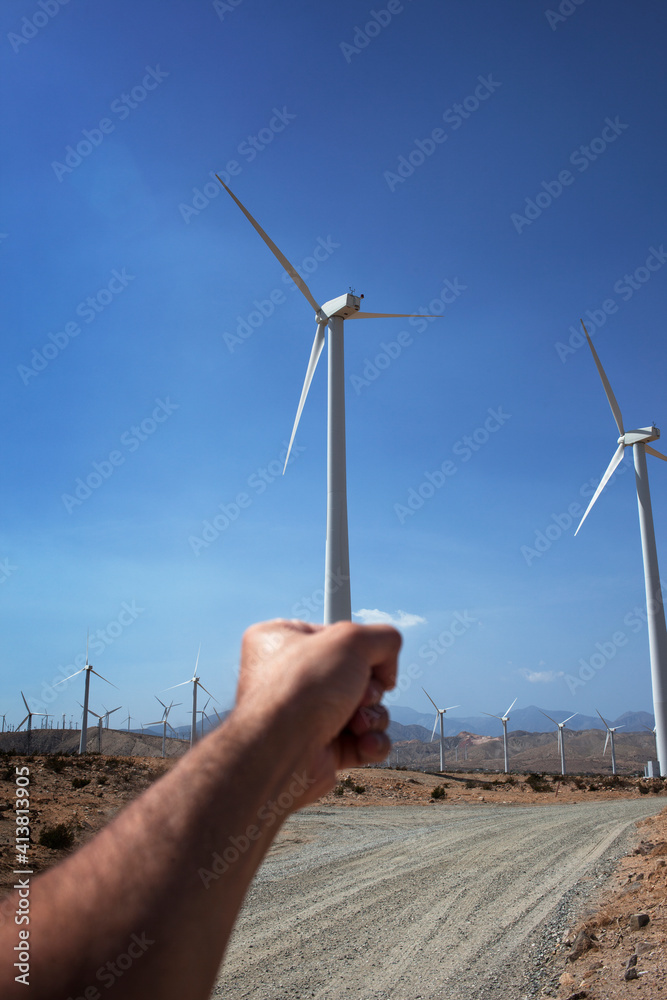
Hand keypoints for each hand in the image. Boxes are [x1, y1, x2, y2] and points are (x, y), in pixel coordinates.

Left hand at [235, 620, 400, 801]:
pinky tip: (364, 743)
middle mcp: (290, 678)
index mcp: (281, 640)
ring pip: (364, 709)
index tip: (363, 654)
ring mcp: (305, 715)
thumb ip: (382, 638)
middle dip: (370, 687)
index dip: (357, 645)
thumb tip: (387, 665)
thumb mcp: (351, 639)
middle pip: (355, 673)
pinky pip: (361, 741)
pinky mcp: (321, 749)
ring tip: (358, 722)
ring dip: (373, 715)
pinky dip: (371, 743)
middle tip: (361, 694)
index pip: (333, 634)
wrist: (281, 751)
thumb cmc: (303, 688)